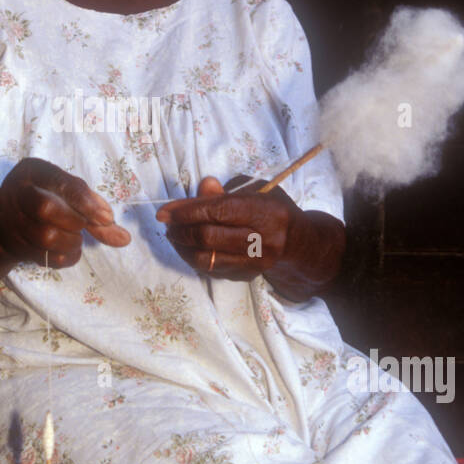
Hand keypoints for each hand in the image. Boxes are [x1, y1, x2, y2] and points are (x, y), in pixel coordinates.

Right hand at [0, 157, 130, 266]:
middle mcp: (16, 193)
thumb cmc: (48, 198)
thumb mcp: (68, 192)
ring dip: (72, 242)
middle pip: (45, 209)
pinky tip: (69, 250)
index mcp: (33, 171)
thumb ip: (95, 209)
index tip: (106, 218)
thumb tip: (124, 239)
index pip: (60, 183)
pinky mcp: (15, 245)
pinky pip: (47, 258)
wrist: (10, 221)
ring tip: (76, 238)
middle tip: (82, 225)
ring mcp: (12, 221)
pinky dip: (67, 258)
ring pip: (46, 237)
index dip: (85, 201)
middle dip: (74, 221)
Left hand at [155, 173, 297, 279]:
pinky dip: (194, 257)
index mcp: (267, 213)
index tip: (165, 211)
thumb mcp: (257, 191)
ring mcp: (254, 263)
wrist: (298, 244)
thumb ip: (226, 191)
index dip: (188, 211)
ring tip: (174, 235)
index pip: (219, 211)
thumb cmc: (273, 210)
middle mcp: (262, 240)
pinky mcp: (246, 277)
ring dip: (182, 247)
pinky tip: (188, 247)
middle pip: (209, 237)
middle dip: (181, 230)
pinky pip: (211, 269)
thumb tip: (203, 186)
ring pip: (206, 259)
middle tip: (168, 223)